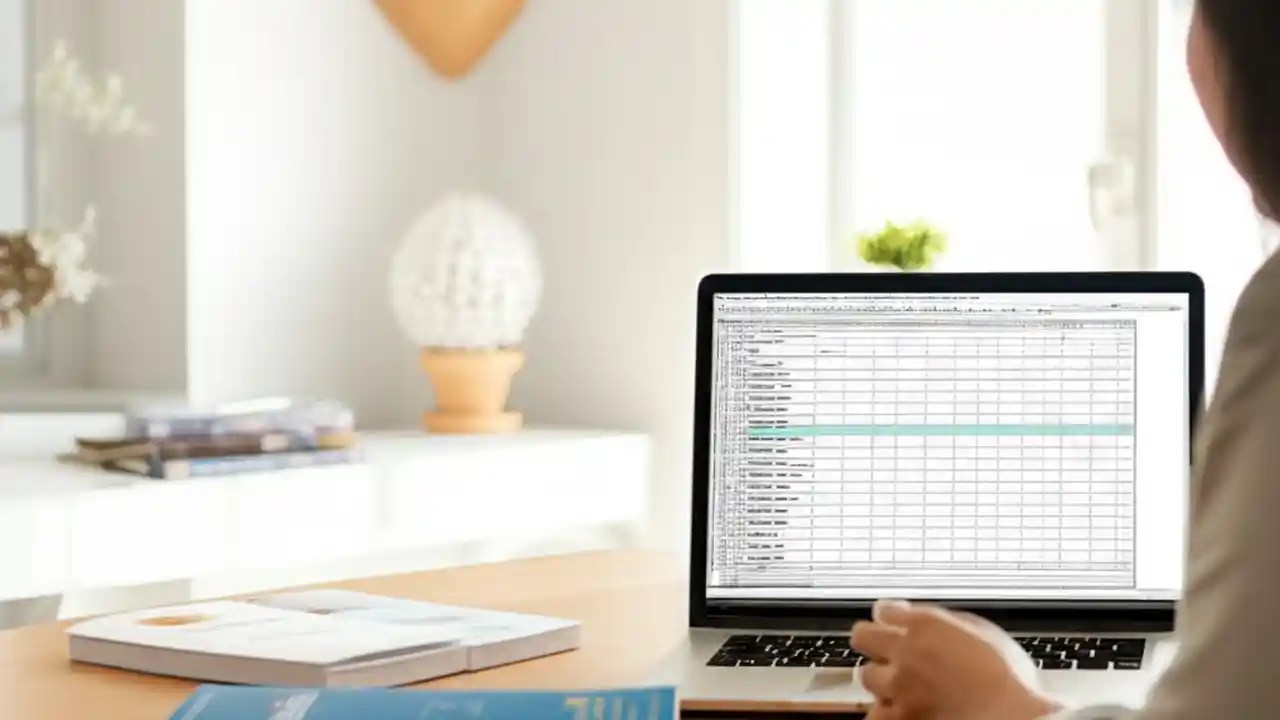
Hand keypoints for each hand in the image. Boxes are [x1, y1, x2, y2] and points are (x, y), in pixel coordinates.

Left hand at [851, 599, 1060, 719]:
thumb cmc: (1011, 682)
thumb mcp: (984, 632)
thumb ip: (948, 622)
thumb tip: (929, 618)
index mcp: (927, 625)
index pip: (884, 609)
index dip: (889, 616)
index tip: (891, 621)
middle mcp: (906, 652)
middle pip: (863, 636)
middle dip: (873, 642)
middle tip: (885, 650)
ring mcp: (899, 688)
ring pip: (866, 676)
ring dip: (881, 679)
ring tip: (900, 686)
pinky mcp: (900, 718)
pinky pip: (877, 711)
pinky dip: (887, 710)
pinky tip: (902, 709)